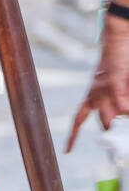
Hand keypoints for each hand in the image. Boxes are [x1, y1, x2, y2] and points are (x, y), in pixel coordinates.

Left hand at [67, 15, 128, 149]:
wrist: (119, 39)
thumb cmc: (122, 64)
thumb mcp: (116, 86)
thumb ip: (119, 103)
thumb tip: (122, 115)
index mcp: (91, 95)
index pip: (79, 119)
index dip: (73, 136)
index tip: (67, 151)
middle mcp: (94, 93)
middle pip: (103, 123)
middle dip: (114, 129)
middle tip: (121, 128)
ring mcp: (102, 89)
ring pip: (112, 116)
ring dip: (123, 116)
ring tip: (124, 101)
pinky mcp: (113, 81)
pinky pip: (121, 105)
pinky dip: (125, 108)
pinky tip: (126, 107)